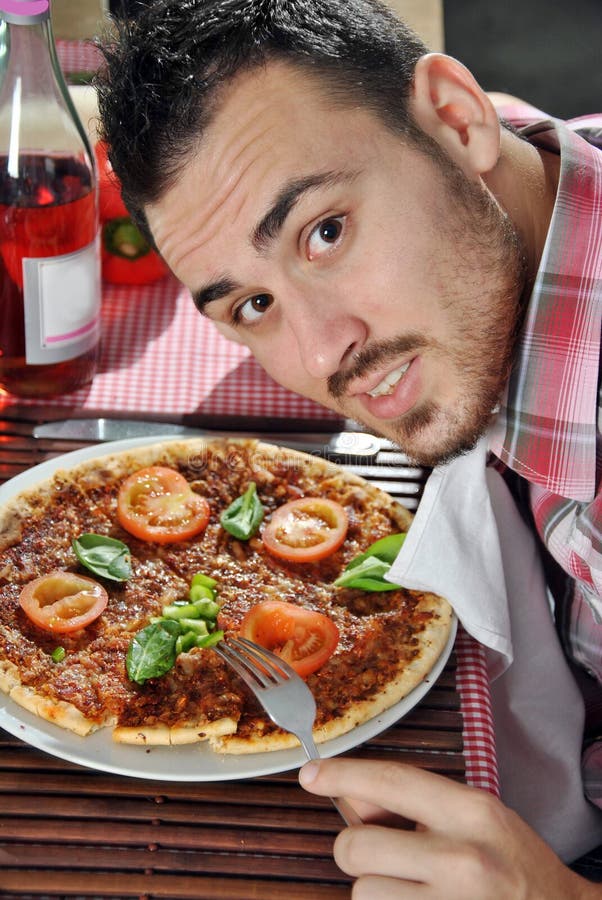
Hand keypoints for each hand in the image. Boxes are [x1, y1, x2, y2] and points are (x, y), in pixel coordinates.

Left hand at [299, 758, 599, 898]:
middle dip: (357, 851)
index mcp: (471, 813)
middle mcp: (461, 859)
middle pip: (356, 847)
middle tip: (387, 856)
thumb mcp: (475, 817)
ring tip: (415, 890)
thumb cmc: (513, 867)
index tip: (312, 774)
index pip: (390, 781)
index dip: (342, 774)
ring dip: (376, 891)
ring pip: (361, 893)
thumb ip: (414, 803)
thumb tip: (348, 794)